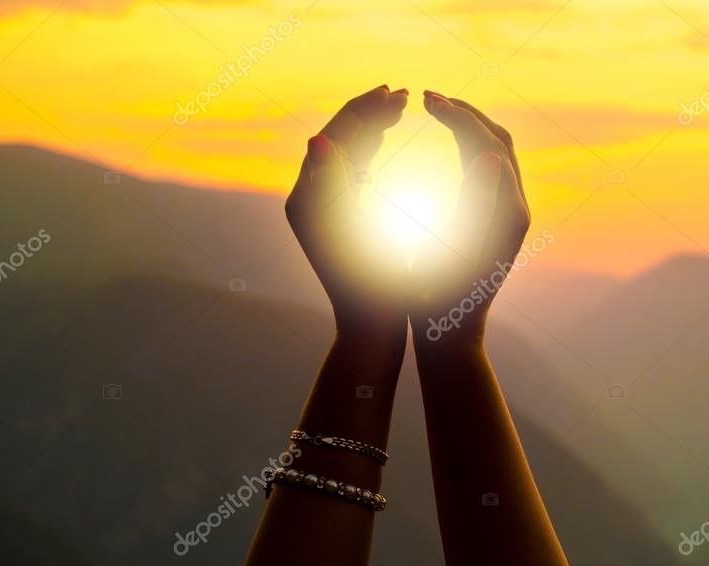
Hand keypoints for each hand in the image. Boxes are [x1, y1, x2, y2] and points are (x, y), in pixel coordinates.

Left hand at [285, 85, 408, 336]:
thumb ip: (340, 186)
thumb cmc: (373, 290)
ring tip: (398, 109)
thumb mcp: (357, 236)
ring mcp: (317, 209)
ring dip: (368, 129)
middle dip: (367, 114)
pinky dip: (365, 151)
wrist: (369, 330)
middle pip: (335, 140)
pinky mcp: (330, 218)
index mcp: (309, 202)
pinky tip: (385, 140)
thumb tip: (317, 140)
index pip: (333, 138)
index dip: (365, 112)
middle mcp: (306, 200)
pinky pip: (346, 172)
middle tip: (403, 94)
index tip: (399, 93)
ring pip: (342, 154)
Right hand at [410, 92, 530, 345]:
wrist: (451, 339)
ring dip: (469, 126)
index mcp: (504, 216)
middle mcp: (515, 211)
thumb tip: (489, 156)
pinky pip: (490, 170)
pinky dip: (469, 146)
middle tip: (428, 96)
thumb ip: (472, 203)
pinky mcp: (499, 223)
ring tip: (437, 109)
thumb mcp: (450, 254)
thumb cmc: (441, 304)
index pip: (486, 145)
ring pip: (496, 152)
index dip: (456, 116)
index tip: (424, 99)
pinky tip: (447, 143)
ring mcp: (509, 216)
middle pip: (498, 141)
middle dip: (465, 113)